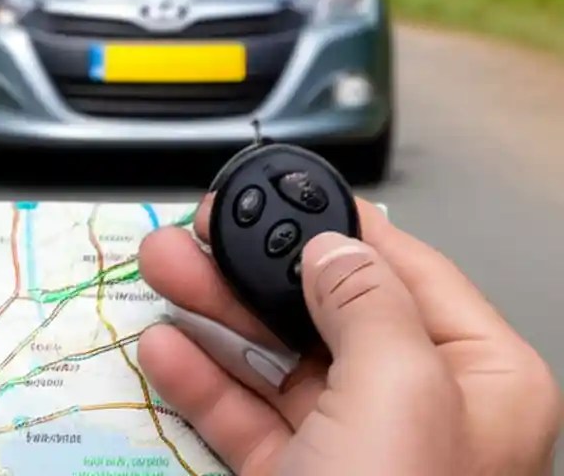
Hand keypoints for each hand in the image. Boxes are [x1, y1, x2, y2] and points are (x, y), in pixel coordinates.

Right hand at [138, 196, 561, 475]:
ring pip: (276, 361)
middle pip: (326, 311)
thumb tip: (335, 246)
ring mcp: (353, 454)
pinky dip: (200, 380)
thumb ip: (368, 302)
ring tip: (164, 271)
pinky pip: (243, 418)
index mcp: (479, 382)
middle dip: (252, 268)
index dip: (335, 226)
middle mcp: (420, 413)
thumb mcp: (399, 397)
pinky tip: (168, 348)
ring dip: (213, 313)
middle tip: (195, 232)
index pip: (405, 271)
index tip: (273, 193)